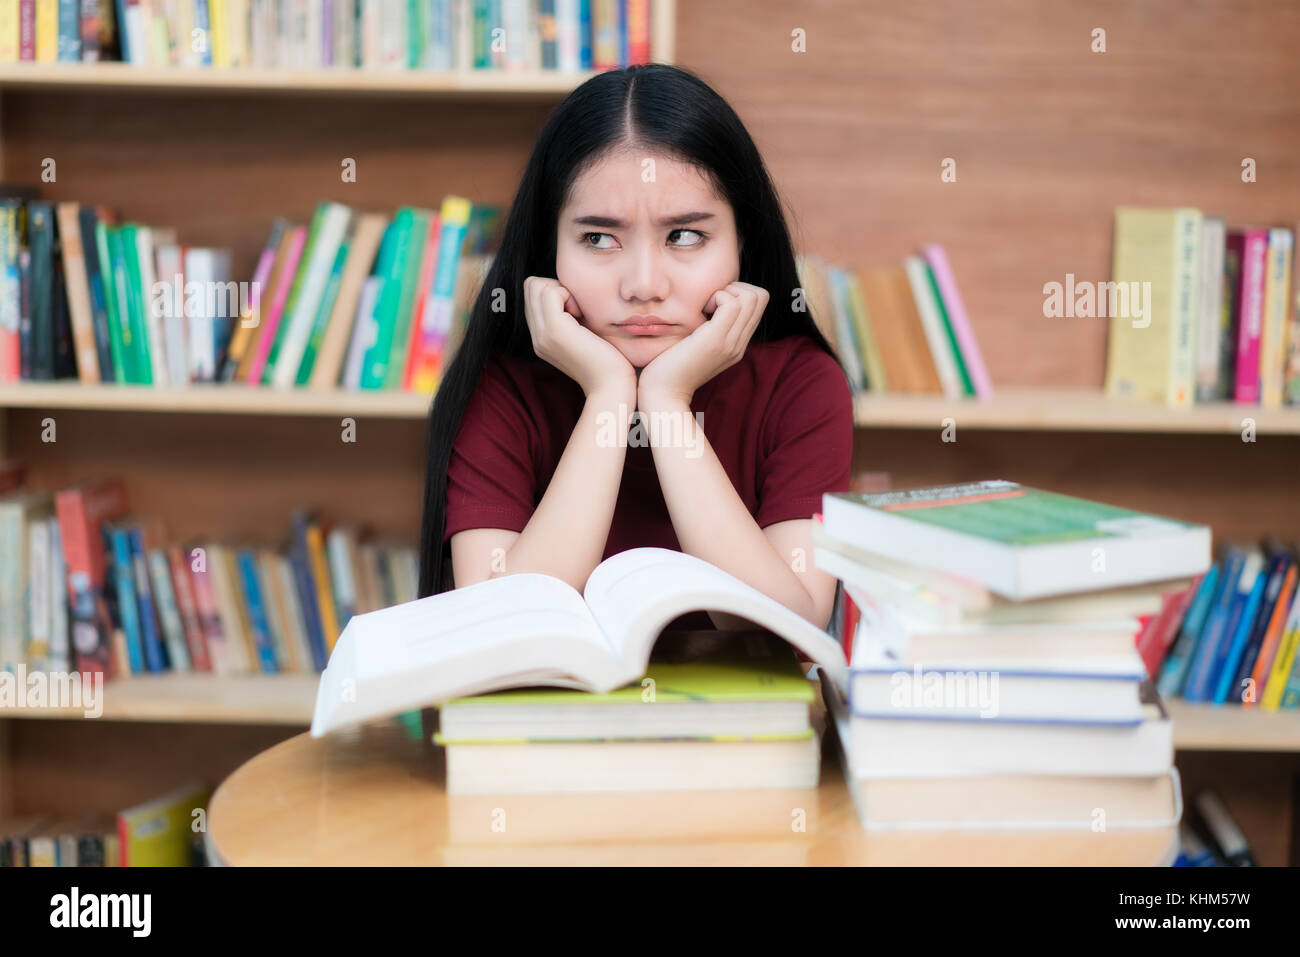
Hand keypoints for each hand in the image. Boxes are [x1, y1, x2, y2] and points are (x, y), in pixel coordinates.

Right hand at [523, 277, 636, 397]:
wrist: (612, 386)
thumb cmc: (609, 359)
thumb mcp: (584, 334)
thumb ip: (571, 316)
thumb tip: (571, 290)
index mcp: (542, 337)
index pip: (532, 294)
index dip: (555, 291)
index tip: (577, 310)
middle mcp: (536, 336)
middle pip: (531, 286)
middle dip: (556, 286)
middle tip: (578, 309)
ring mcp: (542, 333)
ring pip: (536, 285)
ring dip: (562, 290)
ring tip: (580, 313)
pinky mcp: (554, 331)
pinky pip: (551, 292)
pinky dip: (569, 294)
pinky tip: (583, 315)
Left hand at [636, 281, 768, 407]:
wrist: (663, 394)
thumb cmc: (669, 366)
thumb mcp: (695, 343)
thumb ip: (707, 327)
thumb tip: (706, 302)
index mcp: (737, 343)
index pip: (758, 303)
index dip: (737, 292)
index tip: (712, 304)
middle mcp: (740, 343)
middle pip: (761, 296)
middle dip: (734, 288)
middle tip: (709, 303)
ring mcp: (731, 342)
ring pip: (751, 297)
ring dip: (725, 292)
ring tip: (704, 309)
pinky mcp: (716, 341)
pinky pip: (732, 304)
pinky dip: (716, 297)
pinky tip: (699, 313)